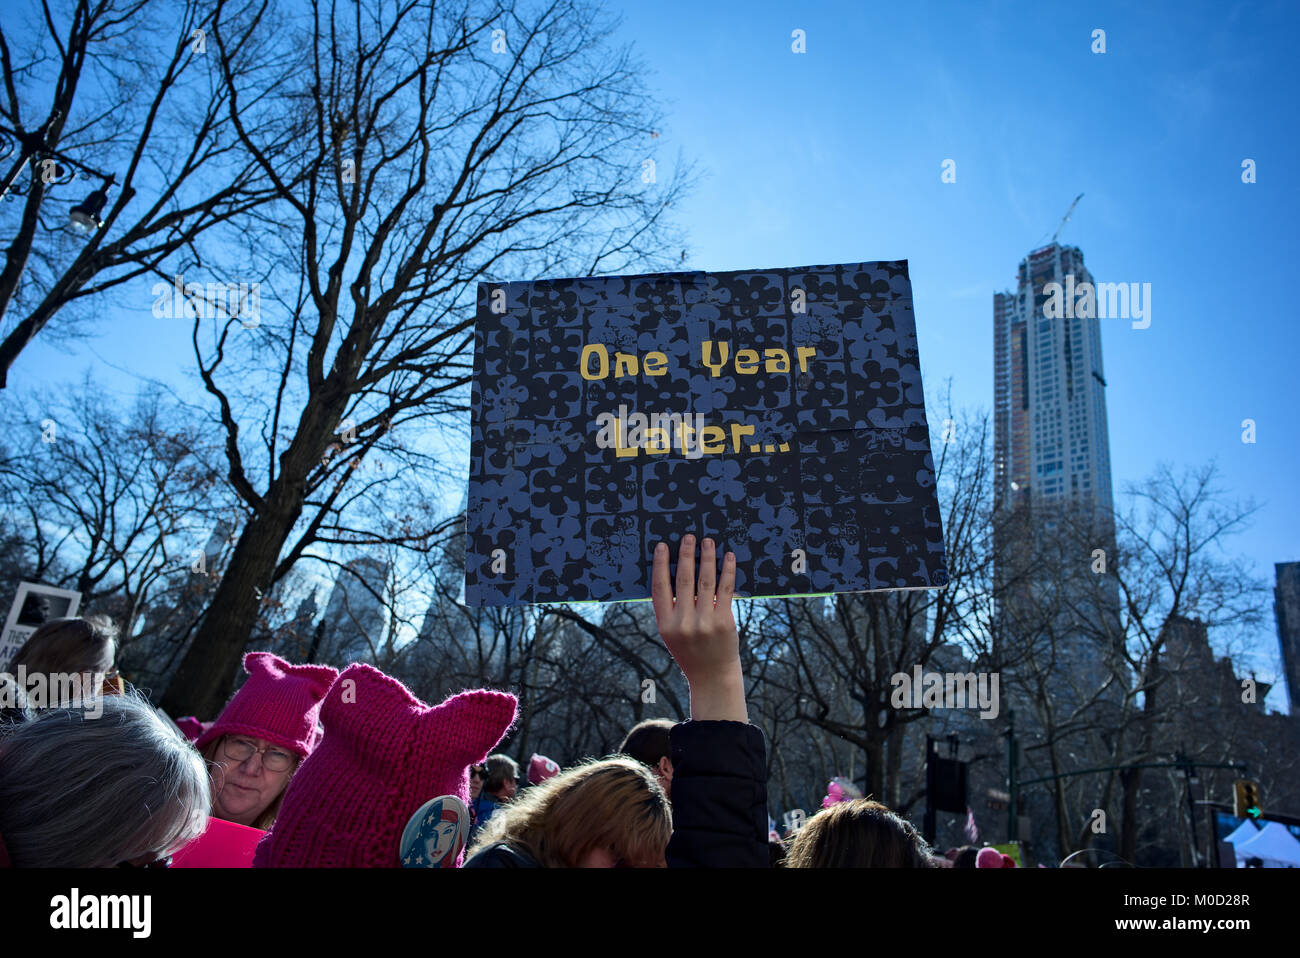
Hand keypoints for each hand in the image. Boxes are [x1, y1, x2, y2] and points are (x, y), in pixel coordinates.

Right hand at [651, 535, 746, 722]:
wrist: (712, 676)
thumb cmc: (691, 651)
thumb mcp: (672, 634)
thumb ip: (671, 609)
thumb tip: (675, 572)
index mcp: (665, 624)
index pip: (659, 588)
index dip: (660, 565)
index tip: (662, 546)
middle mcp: (683, 623)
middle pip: (683, 580)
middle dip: (686, 555)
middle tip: (689, 536)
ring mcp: (704, 622)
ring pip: (705, 581)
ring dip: (707, 558)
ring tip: (708, 542)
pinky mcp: (724, 621)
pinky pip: (725, 590)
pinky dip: (727, 571)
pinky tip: (729, 557)